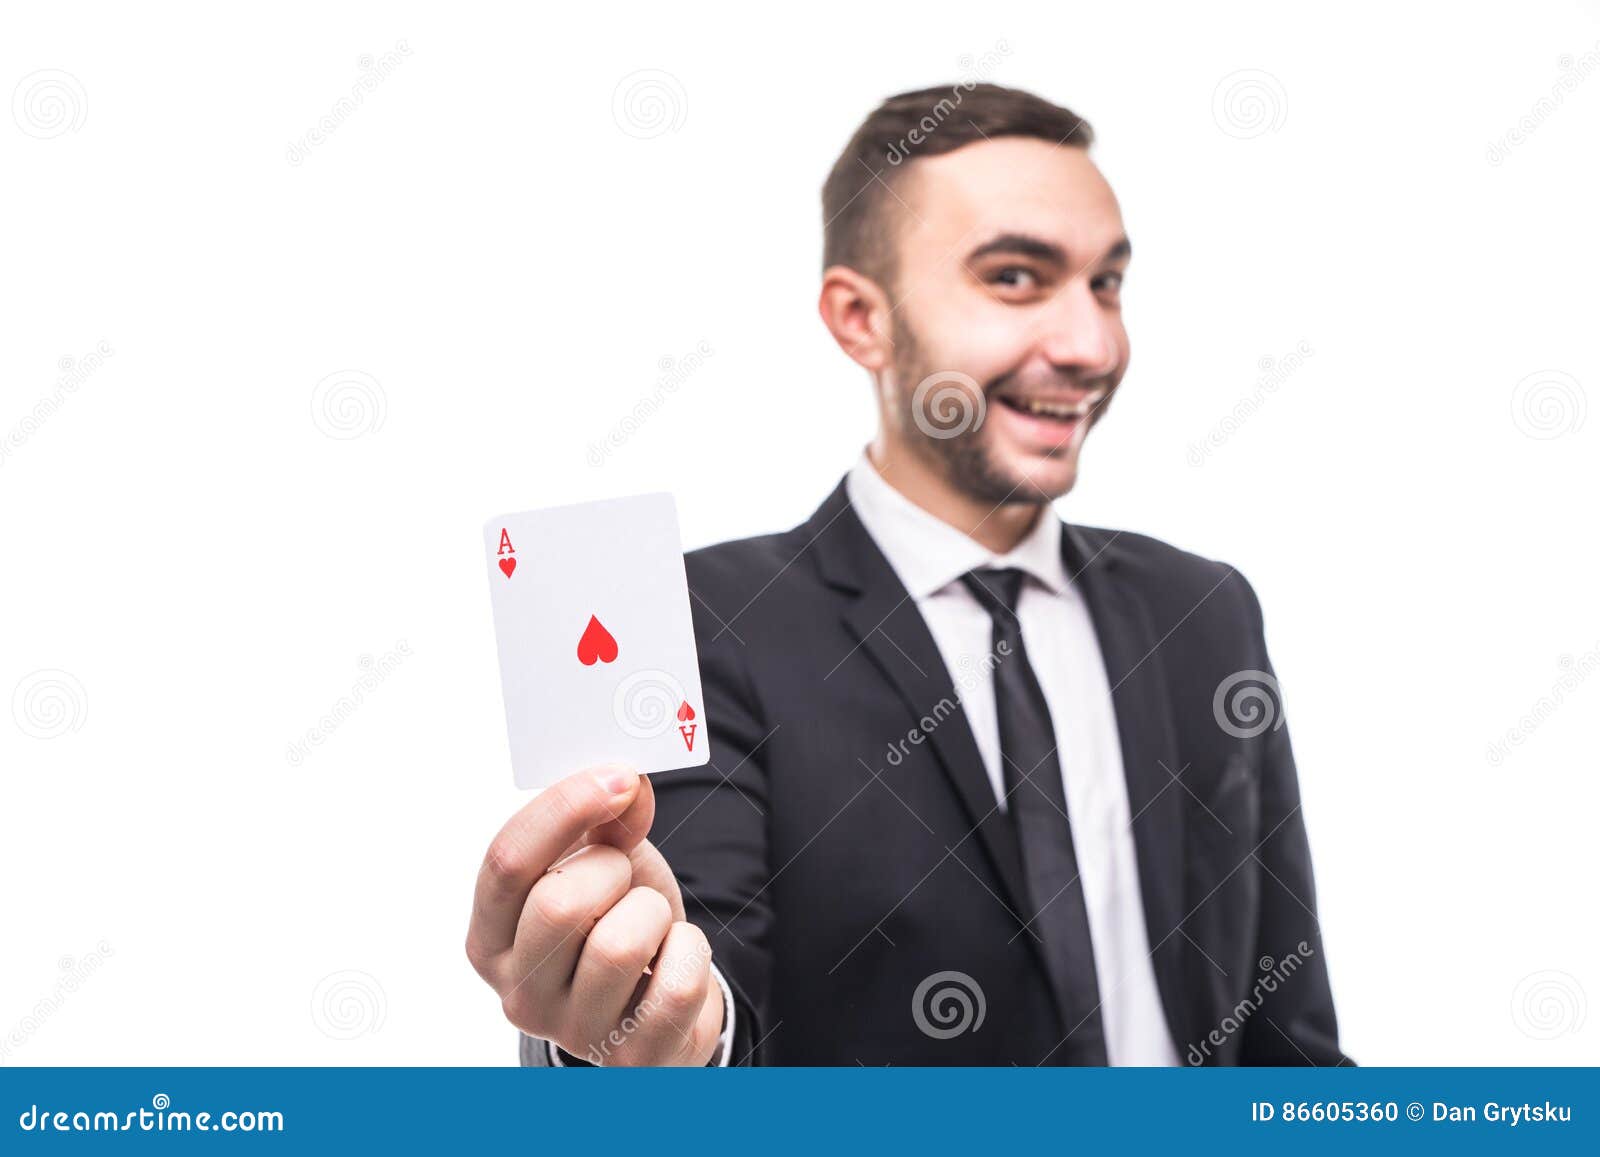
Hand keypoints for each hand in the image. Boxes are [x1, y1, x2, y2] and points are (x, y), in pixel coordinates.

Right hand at [466, 765, 723, 1065]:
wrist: (657, 998)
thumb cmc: (616, 921)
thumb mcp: (601, 862)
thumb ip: (607, 818)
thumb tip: (631, 785)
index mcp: (490, 938)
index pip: (506, 862)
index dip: (565, 806)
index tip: (620, 777)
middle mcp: (518, 993)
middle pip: (560, 902)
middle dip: (612, 870)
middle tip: (624, 880)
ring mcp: (574, 1033)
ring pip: (621, 944)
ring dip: (654, 913)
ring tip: (649, 925)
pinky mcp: (634, 1061)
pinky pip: (676, 985)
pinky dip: (690, 953)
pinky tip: (674, 959)